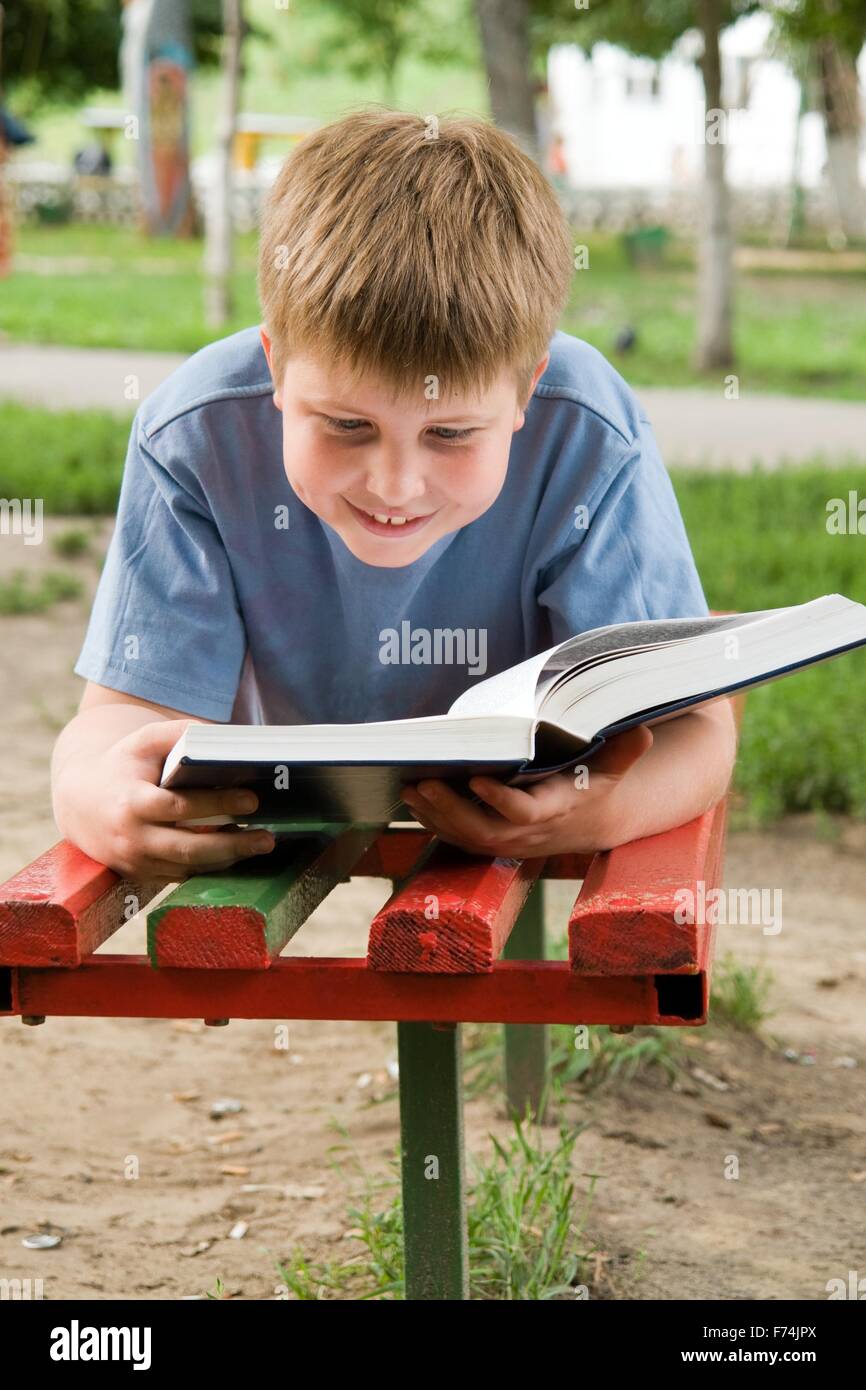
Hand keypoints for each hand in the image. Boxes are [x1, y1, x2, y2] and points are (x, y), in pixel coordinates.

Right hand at [53, 718, 275, 878]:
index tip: (251, 800)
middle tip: (267, 838)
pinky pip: (181, 876)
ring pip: (189, 867)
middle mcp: (131, 838)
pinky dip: (210, 867)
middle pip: (189, 848)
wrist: (79, 803)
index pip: (180, 807)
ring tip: (259, 845)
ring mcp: (135, 862)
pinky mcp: (141, 876)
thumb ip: (178, 733)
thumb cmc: (121, 766)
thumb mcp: (142, 741)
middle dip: (232, 845)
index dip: (218, 803)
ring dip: (226, 859)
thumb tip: (222, 735)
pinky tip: (235, 854)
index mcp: (131, 803)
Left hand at [400, 725, 653, 858]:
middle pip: (484, 831)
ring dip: (435, 816)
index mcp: (556, 810)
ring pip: (466, 838)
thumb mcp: (615, 766)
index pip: (525, 813)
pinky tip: (414, 800)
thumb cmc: (596, 782)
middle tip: (422, 782)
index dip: (500, 801)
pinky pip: (459, 838)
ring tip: (410, 788)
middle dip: (450, 809)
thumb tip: (642, 730)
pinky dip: (434, 822)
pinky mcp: (493, 841)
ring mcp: (509, 840)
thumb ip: (625, 751)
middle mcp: (529, 833)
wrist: (591, 821)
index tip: (477, 778)